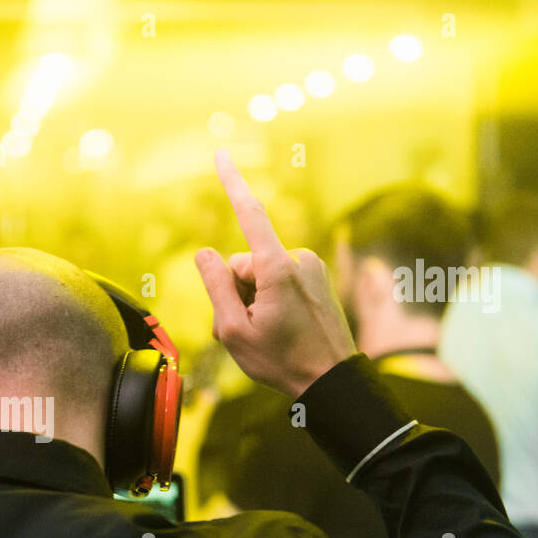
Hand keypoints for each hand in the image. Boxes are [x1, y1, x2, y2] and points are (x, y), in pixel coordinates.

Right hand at [193, 150, 355, 396]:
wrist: (332, 382)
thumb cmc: (282, 361)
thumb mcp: (234, 330)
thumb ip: (215, 286)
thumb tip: (204, 253)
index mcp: (276, 269)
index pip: (250, 215)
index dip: (232, 183)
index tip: (221, 155)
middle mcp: (298, 260)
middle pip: (244, 264)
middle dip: (234, 292)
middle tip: (240, 332)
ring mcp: (311, 269)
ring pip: (261, 275)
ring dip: (251, 301)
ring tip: (261, 336)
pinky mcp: (318, 279)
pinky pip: (280, 281)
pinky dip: (270, 301)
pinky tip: (277, 329)